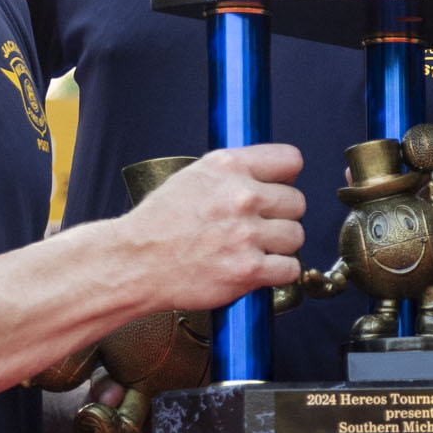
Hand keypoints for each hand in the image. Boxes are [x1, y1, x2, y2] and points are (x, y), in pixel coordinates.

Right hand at [111, 143, 305, 309]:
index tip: (279, 189)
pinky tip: (258, 268)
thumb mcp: (193, 177)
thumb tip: (273, 175)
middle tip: (260, 226)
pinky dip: (279, 272)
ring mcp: (246, 234)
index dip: (287, 177)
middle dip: (282, 215)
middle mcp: (241, 197)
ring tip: (255, 248)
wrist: (135, 262)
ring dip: (281, 245)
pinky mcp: (248, 269)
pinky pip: (290, 269)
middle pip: (297, 202)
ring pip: (296, 236)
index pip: (291, 160)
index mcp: (228, 167)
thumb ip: (234, 173)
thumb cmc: (158, 224)